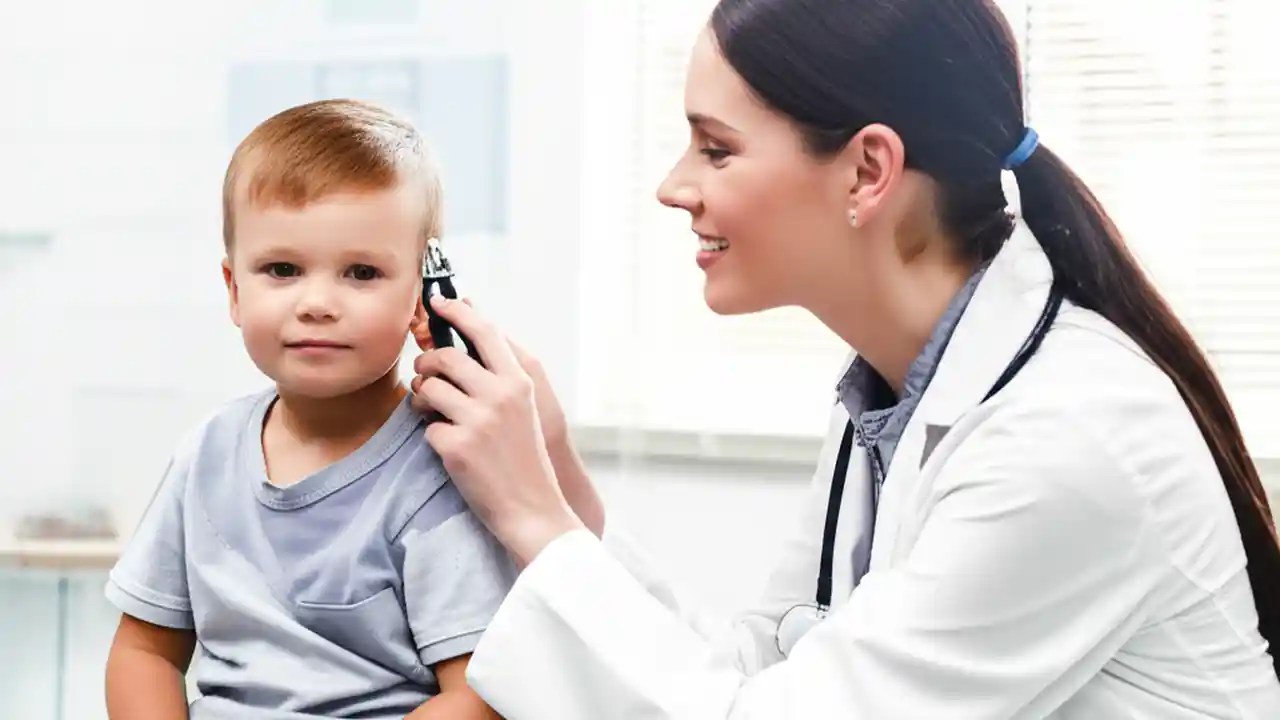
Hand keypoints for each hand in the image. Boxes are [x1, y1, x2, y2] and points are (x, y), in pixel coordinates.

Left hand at [410, 295, 583, 564]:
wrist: (532, 509)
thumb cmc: (523, 457)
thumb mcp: (524, 409)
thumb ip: (499, 374)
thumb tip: (467, 338)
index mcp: (520, 383)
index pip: (485, 332)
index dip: (458, 312)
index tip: (437, 302)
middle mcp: (500, 395)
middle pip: (446, 358)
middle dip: (428, 364)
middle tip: (426, 376)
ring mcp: (477, 421)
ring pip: (428, 389)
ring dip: (422, 399)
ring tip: (434, 413)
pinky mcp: (455, 447)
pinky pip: (426, 427)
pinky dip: (432, 436)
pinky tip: (449, 448)